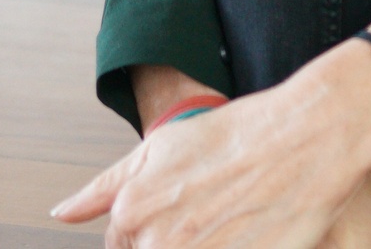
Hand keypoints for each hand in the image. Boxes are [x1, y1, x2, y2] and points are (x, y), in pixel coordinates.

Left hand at [50, 19, 370, 247]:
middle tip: (213, 211)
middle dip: (175, 239)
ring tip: (229, 218)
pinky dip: (228, 247)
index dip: (152, 230)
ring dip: (204, 241)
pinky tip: (244, 231)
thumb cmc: (238, 133)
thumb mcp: (160, 147)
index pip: (121, 247)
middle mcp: (159, 242)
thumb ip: (104, 186)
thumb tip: (62, 213)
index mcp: (133, 214)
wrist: (308, 134)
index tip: (186, 210)